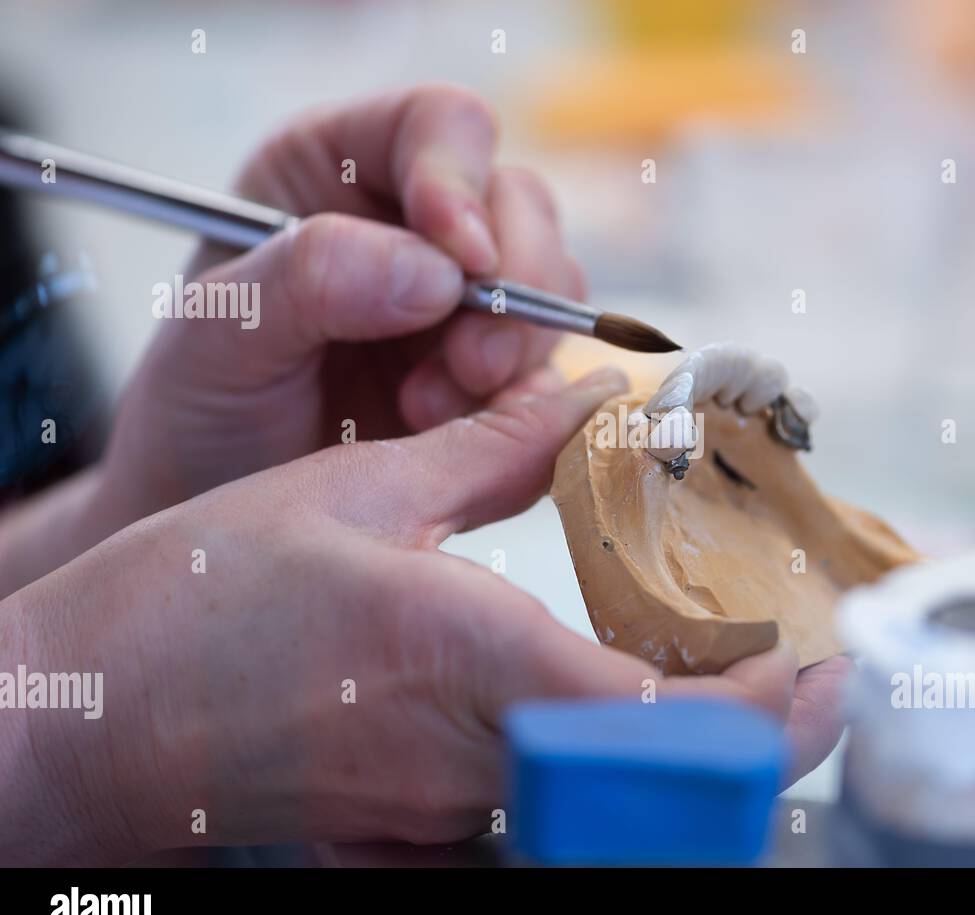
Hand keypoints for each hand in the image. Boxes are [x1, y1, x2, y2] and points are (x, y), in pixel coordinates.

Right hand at [0, 369, 845, 864]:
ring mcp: (450, 817)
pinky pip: (549, 808)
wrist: (95, 723)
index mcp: (470, 659)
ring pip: (619, 801)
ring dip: (685, 742)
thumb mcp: (358, 492)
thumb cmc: (201, 602)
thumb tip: (587, 404)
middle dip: (756, 731)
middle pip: (671, 784)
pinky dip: (600, 761)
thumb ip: (495, 449)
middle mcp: (474, 761)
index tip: (833, 665)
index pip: (671, 727)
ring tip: (711, 664)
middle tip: (794, 660)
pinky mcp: (423, 838)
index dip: (777, 713)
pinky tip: (596, 696)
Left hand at [96, 85, 579, 538]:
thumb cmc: (201, 409)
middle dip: (510, 288)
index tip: (462, 260)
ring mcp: (463, 298)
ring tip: (425, 412)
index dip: (463, 181)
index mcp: (337, 166)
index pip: (439, 126)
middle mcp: (414, 220)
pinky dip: (526, 405)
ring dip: (511, 353)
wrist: (222, 507)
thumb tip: (436, 271)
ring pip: (552, 286)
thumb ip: (310, 279)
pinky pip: (551, 368)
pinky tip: (457, 437)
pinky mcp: (494, 371)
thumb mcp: (219, 335)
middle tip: (466, 367)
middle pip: (519, 204)